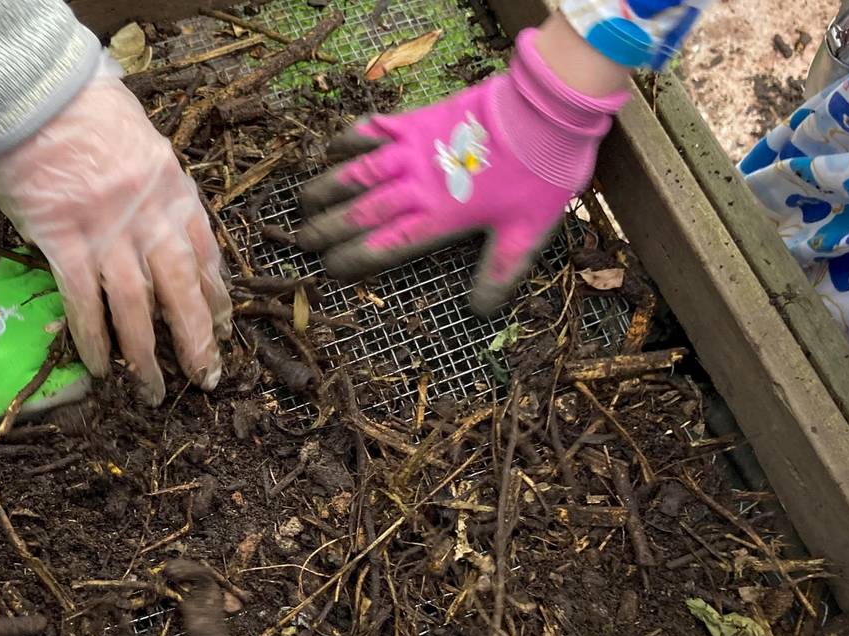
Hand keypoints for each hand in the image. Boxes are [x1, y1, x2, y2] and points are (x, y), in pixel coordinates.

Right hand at [0, 53, 231, 405]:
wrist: (38, 92)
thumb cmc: (87, 110)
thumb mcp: (144, 143)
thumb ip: (158, 189)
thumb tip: (165, 228)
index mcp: (175, 191)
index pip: (207, 255)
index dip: (218, 298)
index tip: (224, 329)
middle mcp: (151, 217)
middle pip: (182, 291)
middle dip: (198, 341)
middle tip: (207, 379)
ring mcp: (108, 232)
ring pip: (138, 309)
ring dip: (147, 358)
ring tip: (153, 392)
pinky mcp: (64, 241)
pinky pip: (85, 303)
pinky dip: (95, 340)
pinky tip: (101, 370)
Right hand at [298, 27, 628, 315]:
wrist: (545, 111)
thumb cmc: (539, 175)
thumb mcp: (527, 234)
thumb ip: (499, 273)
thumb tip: (480, 312)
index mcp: (438, 218)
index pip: (383, 245)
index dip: (353, 259)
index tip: (330, 269)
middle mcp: (416, 186)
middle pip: (361, 211)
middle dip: (328, 229)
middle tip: (304, 242)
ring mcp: (412, 149)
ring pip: (356, 172)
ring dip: (327, 188)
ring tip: (304, 201)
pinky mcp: (418, 120)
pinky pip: (373, 129)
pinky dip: (349, 139)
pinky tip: (334, 147)